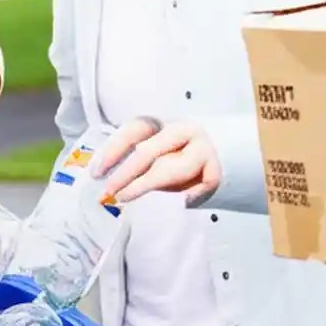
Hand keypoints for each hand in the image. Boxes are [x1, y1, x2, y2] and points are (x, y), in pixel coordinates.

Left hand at [95, 119, 221, 205]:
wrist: (228, 152)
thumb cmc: (178, 154)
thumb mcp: (154, 150)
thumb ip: (135, 160)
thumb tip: (106, 178)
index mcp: (163, 122)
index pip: (134, 130)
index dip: (112, 150)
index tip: (96, 173)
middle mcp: (182, 131)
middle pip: (149, 150)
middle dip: (125, 174)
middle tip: (109, 191)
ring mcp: (203, 149)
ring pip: (174, 169)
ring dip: (146, 185)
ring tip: (126, 198)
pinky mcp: (218, 169)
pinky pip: (203, 183)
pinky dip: (190, 194)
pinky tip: (180, 203)